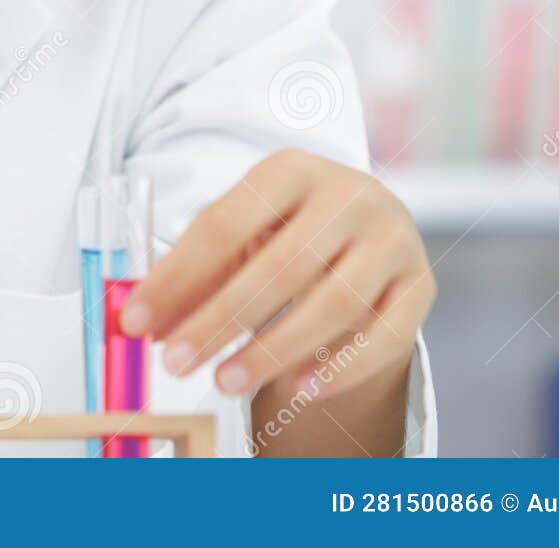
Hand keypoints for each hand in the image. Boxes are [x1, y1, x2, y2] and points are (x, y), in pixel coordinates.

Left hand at [121, 149, 433, 400]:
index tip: (136, 320)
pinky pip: (385, 335)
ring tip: (223, 381)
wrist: (368, 227)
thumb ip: (193, 274)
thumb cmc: (287, 230)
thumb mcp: (240, 236)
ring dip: (272, 350)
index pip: (224, 224)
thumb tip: (138, 320)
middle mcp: (349, 195)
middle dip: (219, 320)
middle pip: (278, 267)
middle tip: (175, 362)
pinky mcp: (422, 284)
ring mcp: (392, 239)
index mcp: (290, 169)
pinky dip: (340, 367)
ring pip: (334, 303)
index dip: (177, 276)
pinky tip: (297, 389)